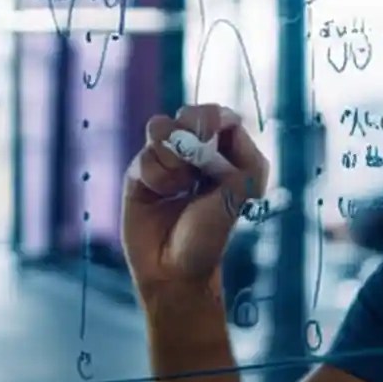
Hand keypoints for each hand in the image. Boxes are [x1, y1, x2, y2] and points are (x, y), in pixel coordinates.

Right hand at [121, 104, 269, 295]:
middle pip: (188, 112)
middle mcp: (194, 152)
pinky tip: (159, 195)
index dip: (212, 118)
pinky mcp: (139, 172)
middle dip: (189, 130)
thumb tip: (214, 129)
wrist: (172, 268)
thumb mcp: (241, 192)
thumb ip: (243, 155)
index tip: (210, 136)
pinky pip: (144, 155)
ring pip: (159, 126)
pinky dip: (155, 175)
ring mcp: (165, 160)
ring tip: (178, 186)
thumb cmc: (211, 234)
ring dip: (171, 156)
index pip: (220, 114)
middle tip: (194, 162)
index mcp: (224, 154)